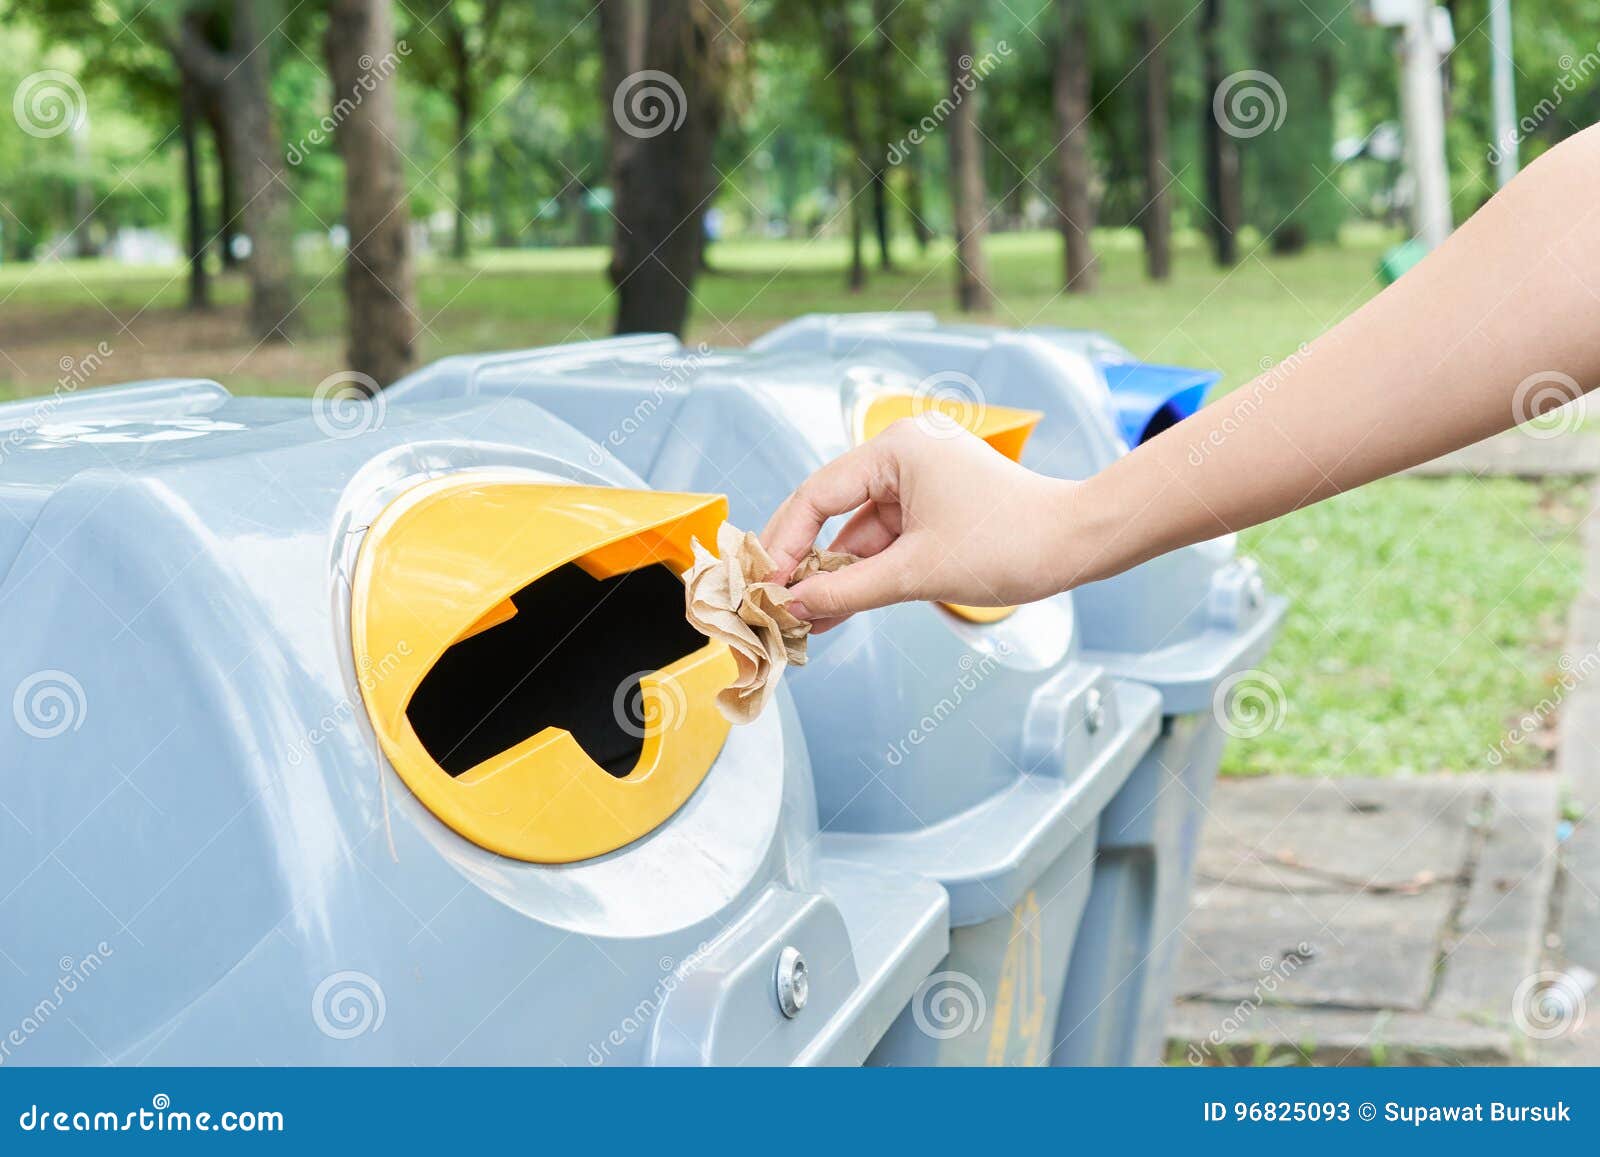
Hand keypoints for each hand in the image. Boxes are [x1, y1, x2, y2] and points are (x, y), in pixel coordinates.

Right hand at [761, 417, 1081, 629]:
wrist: (1078, 543)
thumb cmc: (1009, 543)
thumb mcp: (917, 573)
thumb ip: (848, 590)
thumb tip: (794, 607)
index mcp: (897, 448)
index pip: (817, 494)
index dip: (785, 542)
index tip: (764, 583)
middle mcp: (904, 455)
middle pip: (833, 511)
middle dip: (806, 563)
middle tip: (772, 602)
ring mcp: (919, 481)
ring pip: (859, 532)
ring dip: (835, 575)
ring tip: (800, 620)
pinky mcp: (934, 507)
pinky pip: (886, 541)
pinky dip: (865, 573)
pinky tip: (835, 609)